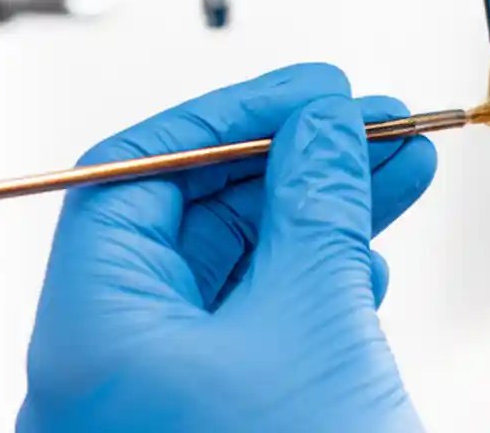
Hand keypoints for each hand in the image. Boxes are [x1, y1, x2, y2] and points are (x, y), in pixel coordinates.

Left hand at [17, 64, 432, 432]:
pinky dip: (314, 284)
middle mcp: (108, 366)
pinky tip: (368, 261)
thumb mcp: (314, 325)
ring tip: (398, 174)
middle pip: (191, 219)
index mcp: (91, 334)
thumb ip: (315, 206)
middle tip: (370, 124)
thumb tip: (324, 125)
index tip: (308, 90)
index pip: (133, 177)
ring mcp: (162, 401)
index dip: (227, 116)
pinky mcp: (218, 423)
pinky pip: (257, 327)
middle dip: (291, 162)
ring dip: (318, 217)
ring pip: (236, 272)